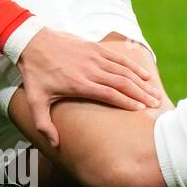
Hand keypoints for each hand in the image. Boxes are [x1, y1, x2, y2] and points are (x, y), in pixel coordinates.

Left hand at [16, 28, 161, 146]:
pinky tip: (144, 75)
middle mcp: (90, 70)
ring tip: (154, 92)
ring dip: (140, 81)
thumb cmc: (34, 74)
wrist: (31, 42)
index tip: (141, 110)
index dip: (127, 102)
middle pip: (121, 83)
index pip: (109, 94)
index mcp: (79, 84)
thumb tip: (55, 144)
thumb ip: (44, 124)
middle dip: (140, 94)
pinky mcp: (94, 47)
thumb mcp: (34, 101)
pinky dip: (133, 66)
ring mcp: (94, 57)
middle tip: (154, 104)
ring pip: (123, 70)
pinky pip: (118, 58)